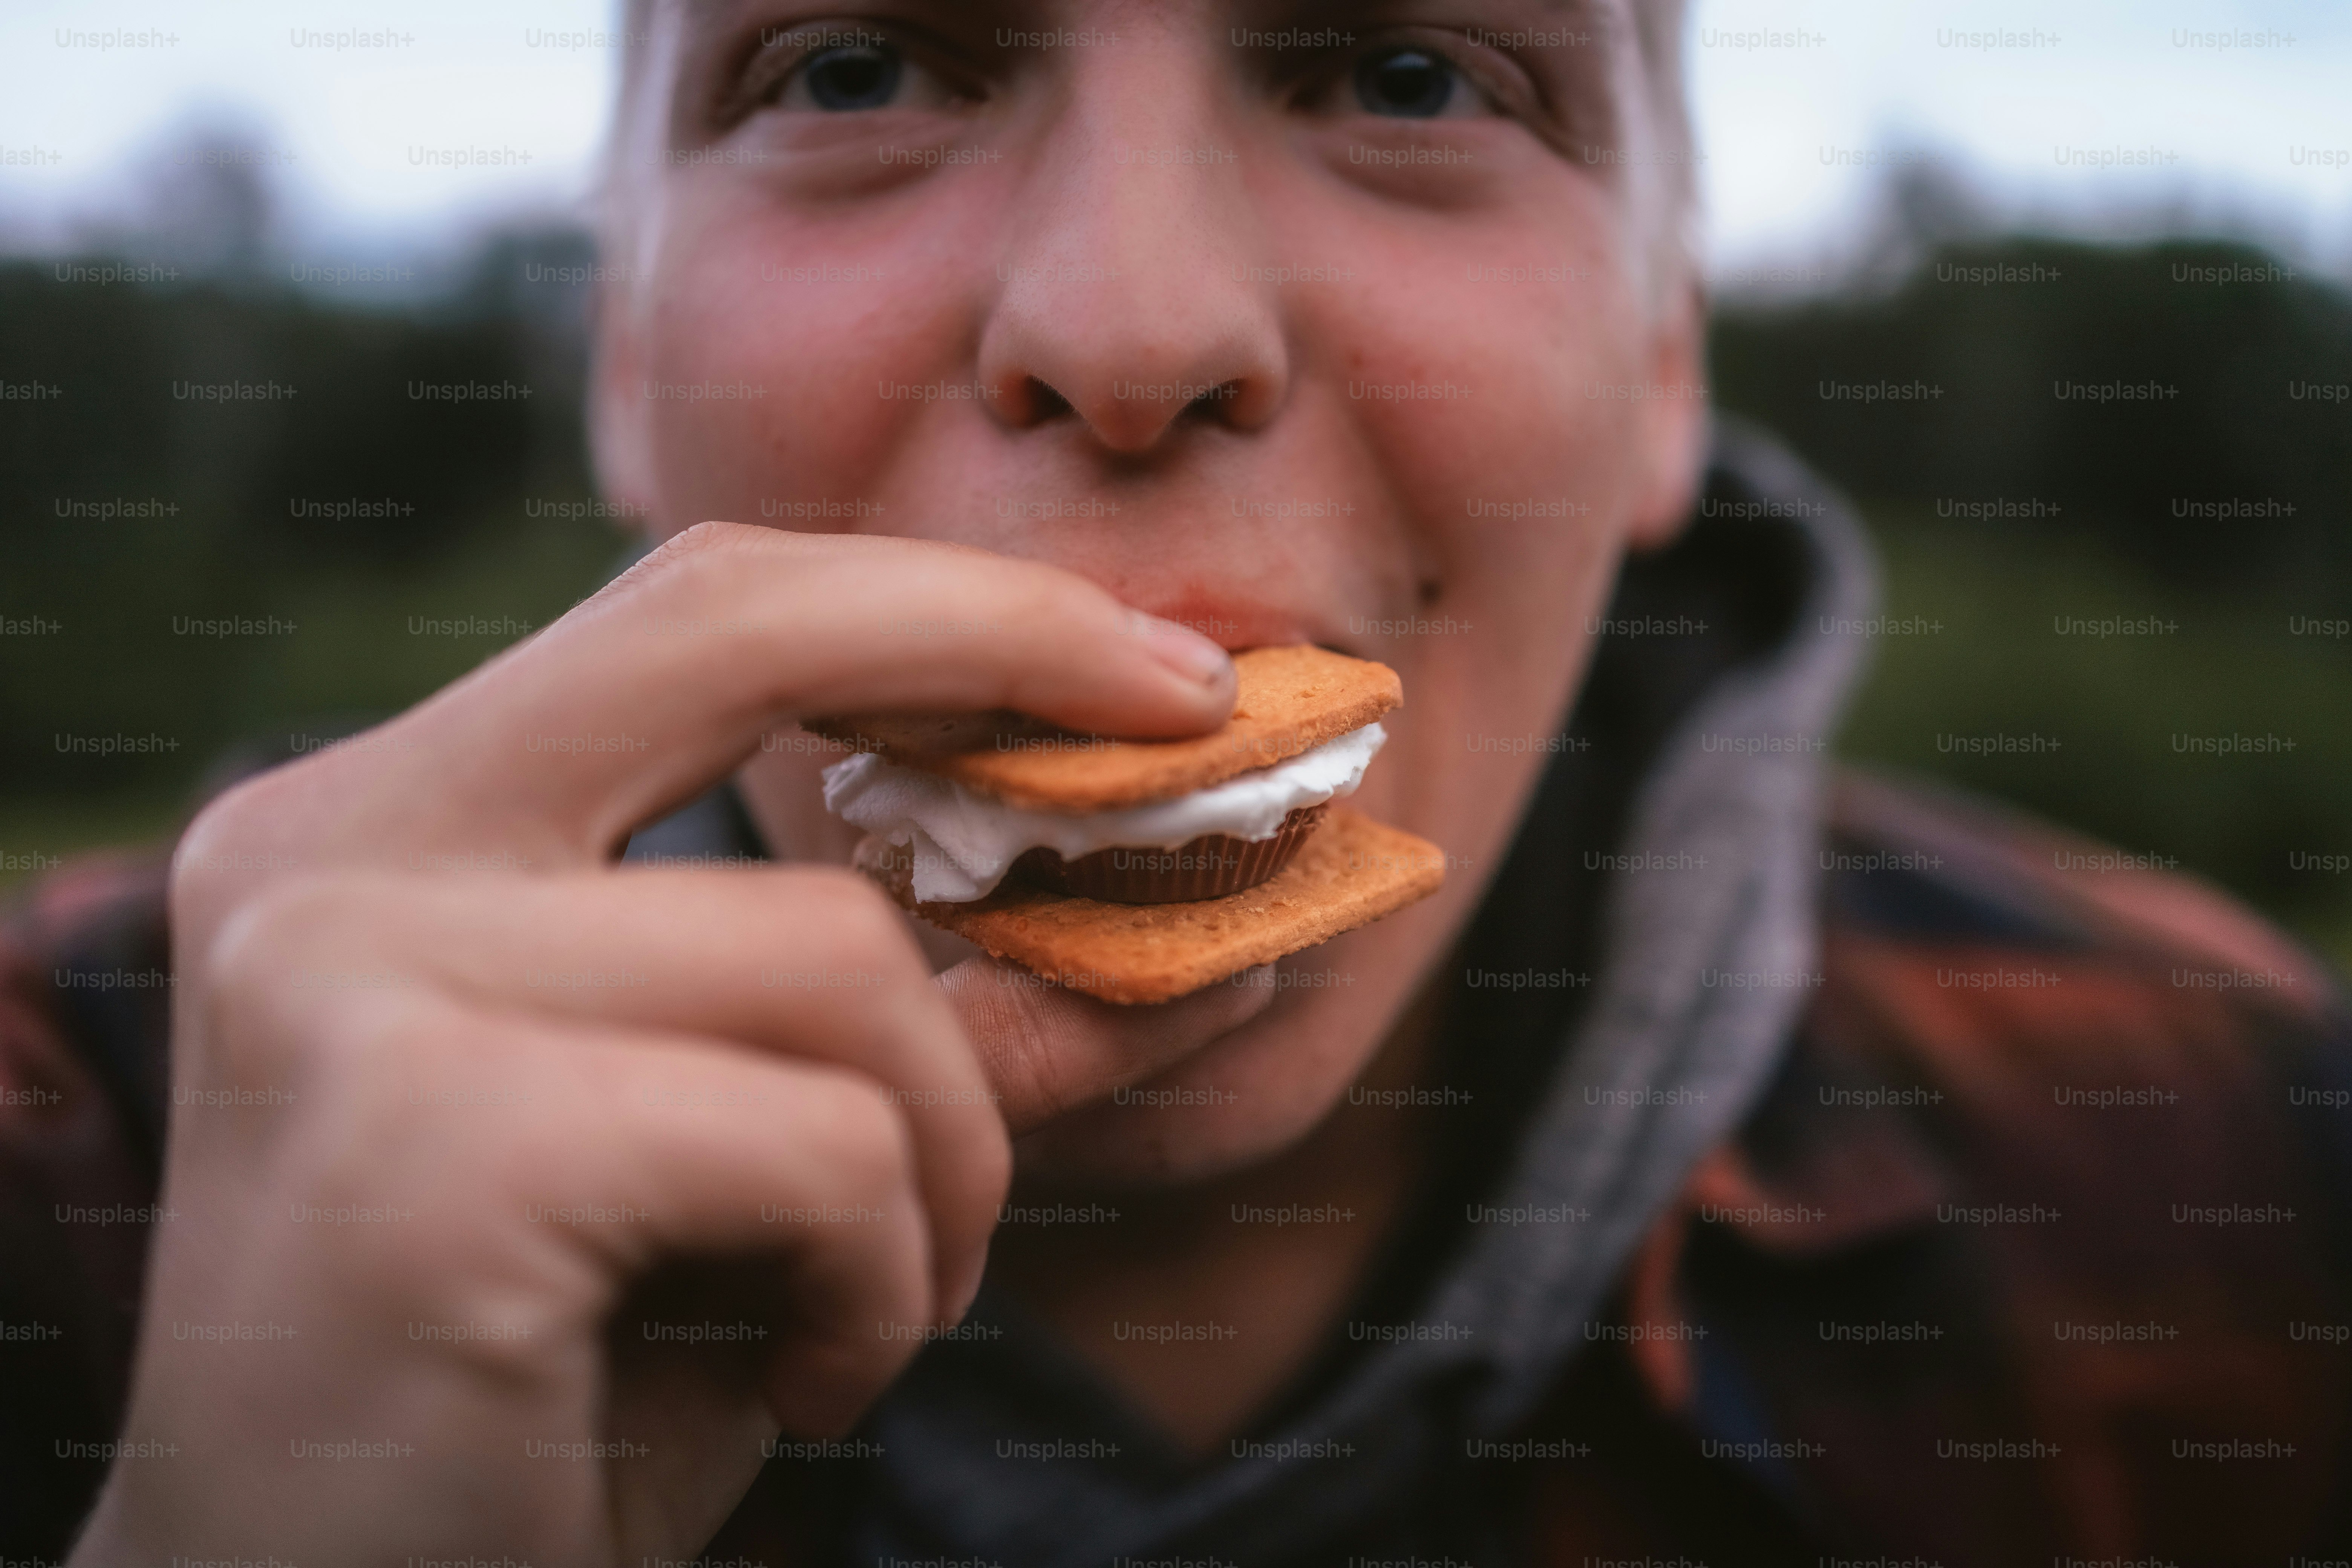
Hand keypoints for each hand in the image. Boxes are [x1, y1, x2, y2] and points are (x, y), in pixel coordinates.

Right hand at [73, 524, 1270, 1564]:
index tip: (1155, 669)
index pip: (695, 612)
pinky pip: (818, 1140)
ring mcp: (352, 981)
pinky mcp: (430, 1142)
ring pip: (837, 956)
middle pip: (736, 626)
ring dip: (942, 1162)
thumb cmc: (565, 1386)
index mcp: (380, 823)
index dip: (944, 606)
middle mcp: (328, 856)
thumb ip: (958, 1023)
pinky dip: (879, 1277)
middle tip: (1196, 724)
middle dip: (1009, 642)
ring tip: (872, 1302)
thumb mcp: (778, 1167)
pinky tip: (807, 1381)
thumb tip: (1204, 923)